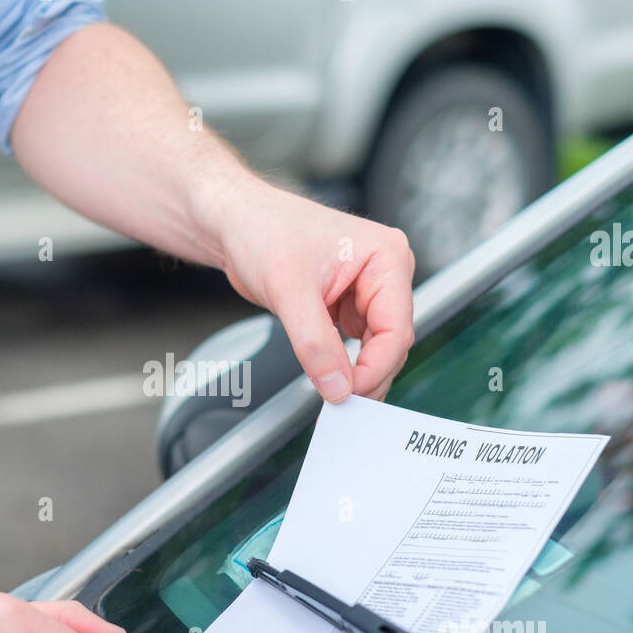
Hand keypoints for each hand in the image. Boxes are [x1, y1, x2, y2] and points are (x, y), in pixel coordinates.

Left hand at [216, 183, 415, 402]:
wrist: (235, 222)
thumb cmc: (263, 231)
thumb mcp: (289, 291)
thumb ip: (315, 344)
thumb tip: (338, 388)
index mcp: (386, 257)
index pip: (396, 328)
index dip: (375, 368)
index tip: (348, 396)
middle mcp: (385, 273)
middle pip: (391, 342)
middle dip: (367, 377)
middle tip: (340, 409)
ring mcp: (368, 290)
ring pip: (375, 348)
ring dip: (357, 375)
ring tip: (332, 401)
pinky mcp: (349, 304)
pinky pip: (356, 345)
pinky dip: (344, 366)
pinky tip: (328, 382)